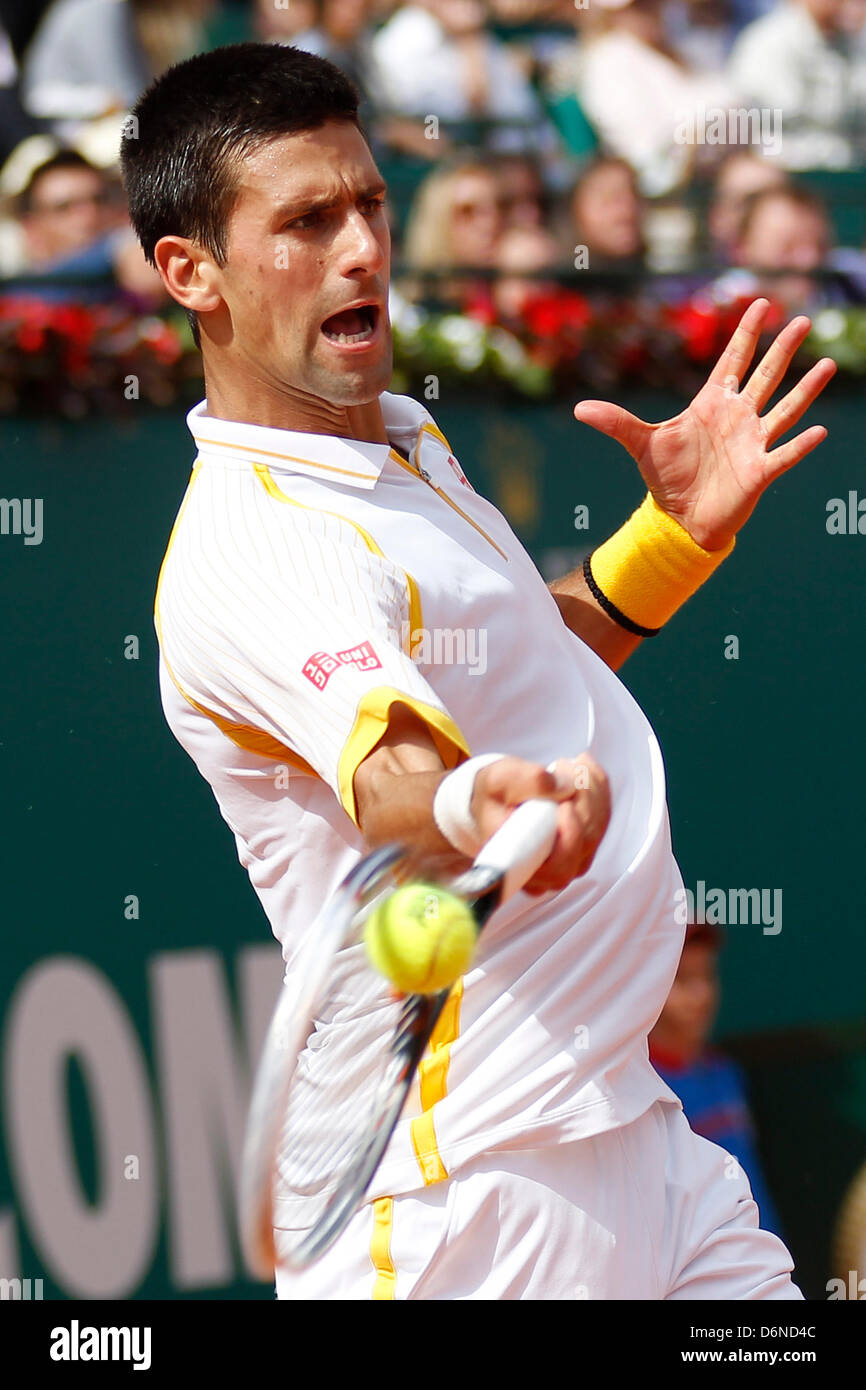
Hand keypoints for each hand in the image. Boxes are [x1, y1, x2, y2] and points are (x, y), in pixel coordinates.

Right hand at [471, 753, 610, 895]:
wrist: (495, 800)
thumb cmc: (493, 796)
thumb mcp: (499, 780)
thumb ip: (527, 781)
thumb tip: (565, 785)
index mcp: (519, 863)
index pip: (557, 866)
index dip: (570, 837)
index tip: (566, 805)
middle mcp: (547, 872)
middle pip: (583, 842)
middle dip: (583, 798)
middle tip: (567, 767)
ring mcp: (568, 861)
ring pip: (597, 829)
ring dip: (593, 790)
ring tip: (574, 764)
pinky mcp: (582, 846)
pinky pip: (602, 820)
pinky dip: (599, 791)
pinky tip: (586, 770)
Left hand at [573, 299, 836, 550]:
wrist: (680, 519)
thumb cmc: (667, 478)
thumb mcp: (640, 445)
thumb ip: (616, 422)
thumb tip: (578, 409)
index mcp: (712, 404)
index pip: (733, 361)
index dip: (746, 333)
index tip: (760, 302)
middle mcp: (738, 418)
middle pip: (765, 376)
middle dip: (782, 349)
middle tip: (803, 319)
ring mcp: (752, 443)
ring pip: (784, 409)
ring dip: (806, 389)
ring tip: (828, 364)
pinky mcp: (759, 471)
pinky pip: (784, 455)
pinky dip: (799, 445)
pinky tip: (818, 432)